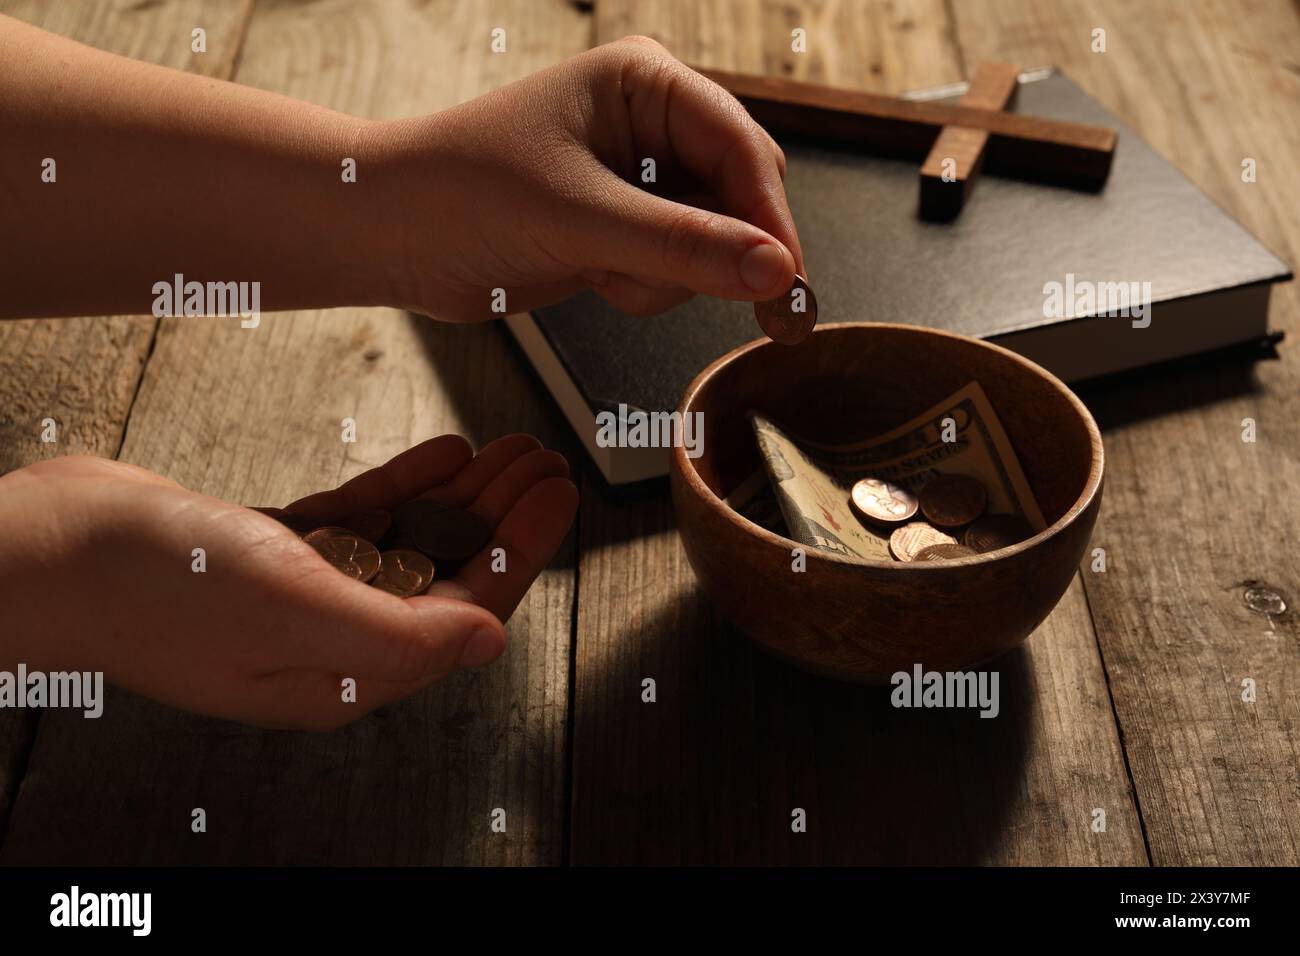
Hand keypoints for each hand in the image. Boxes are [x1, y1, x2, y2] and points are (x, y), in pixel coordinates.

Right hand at [0, 435, 575, 729]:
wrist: (54, 549)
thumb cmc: (161, 590)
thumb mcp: (296, 613)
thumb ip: (399, 634)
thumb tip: (488, 640)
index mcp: (346, 670)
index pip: (463, 611)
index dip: (519, 551)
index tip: (560, 493)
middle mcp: (331, 637)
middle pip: (445, 574)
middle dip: (499, 517)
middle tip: (544, 459)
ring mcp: (299, 592)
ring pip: (407, 543)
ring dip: (459, 497)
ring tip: (507, 448)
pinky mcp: (270, 550)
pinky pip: (358, 519)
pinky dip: (401, 487)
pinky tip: (440, 456)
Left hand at [376, 35, 805, 319]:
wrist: (389, 236)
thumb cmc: (461, 194)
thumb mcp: (579, 219)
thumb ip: (681, 246)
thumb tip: (775, 271)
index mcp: (645, 82)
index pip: (742, 149)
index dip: (770, 218)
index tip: (785, 281)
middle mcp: (651, 124)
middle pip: (742, 197)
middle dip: (724, 253)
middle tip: (757, 313)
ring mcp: (639, 179)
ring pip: (713, 243)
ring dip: (668, 276)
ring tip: (602, 271)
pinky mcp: (624, 228)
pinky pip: (676, 270)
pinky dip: (645, 288)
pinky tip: (592, 277)